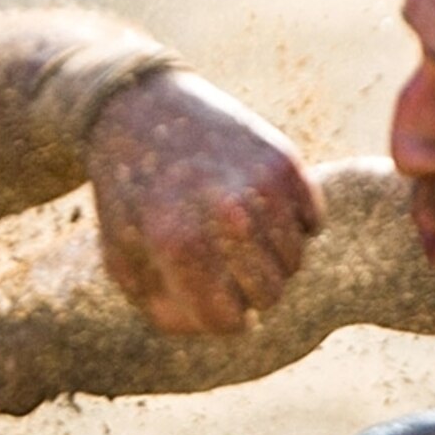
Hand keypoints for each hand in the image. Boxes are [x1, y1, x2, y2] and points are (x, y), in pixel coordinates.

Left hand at [88, 70, 323, 334]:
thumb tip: (226, 328)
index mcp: (179, 244)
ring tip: (237, 237)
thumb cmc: (128, 195)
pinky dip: (292, 224)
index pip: (229, 321)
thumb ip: (166, 310)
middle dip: (248, 293)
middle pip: (270, 295)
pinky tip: (258, 207)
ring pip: (295, 261)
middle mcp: (227, 214)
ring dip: (270, 259)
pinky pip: (312, 222)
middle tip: (225, 268)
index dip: (219, 318)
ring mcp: (261, 183)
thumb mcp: (122, 259)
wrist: (139, 107)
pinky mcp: (284, 158)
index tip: (210, 299)